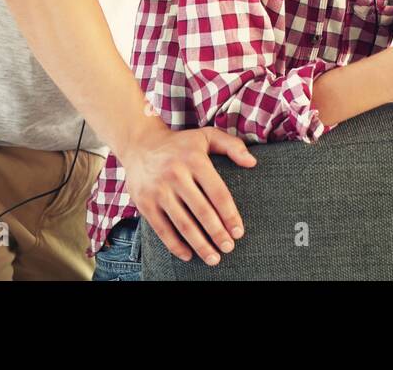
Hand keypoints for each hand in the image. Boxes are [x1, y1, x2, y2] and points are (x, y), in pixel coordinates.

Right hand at [117, 123, 256, 264]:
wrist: (140, 144)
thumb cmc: (181, 144)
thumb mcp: (207, 136)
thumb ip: (232, 146)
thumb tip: (252, 162)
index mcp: (195, 160)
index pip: (217, 192)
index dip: (230, 215)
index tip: (239, 232)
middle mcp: (176, 175)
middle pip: (202, 211)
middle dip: (217, 233)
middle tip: (229, 248)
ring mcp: (158, 190)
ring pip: (183, 223)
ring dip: (200, 244)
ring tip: (214, 258)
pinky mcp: (145, 203)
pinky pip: (162, 229)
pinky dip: (175, 245)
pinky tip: (188, 255)